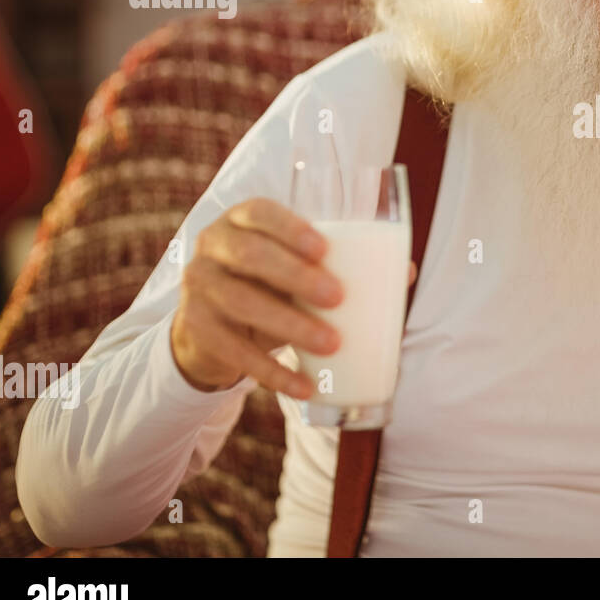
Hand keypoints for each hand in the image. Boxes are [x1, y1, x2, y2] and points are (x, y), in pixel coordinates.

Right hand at [170, 197, 418, 396]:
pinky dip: (273, 373)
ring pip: (241, 303)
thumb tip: (405, 272)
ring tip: (332, 343)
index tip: (325, 249)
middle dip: (295, 276)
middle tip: (338, 297)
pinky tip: (305, 386)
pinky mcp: (195, 329)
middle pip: (250, 255)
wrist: (214, 327)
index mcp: (241, 220)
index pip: (259, 212)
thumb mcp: (296, 269)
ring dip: (290, 325)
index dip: (290, 227)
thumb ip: (343, 264)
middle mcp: (212, 246)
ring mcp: (198, 288)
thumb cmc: (270, 285)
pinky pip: (235, 352)